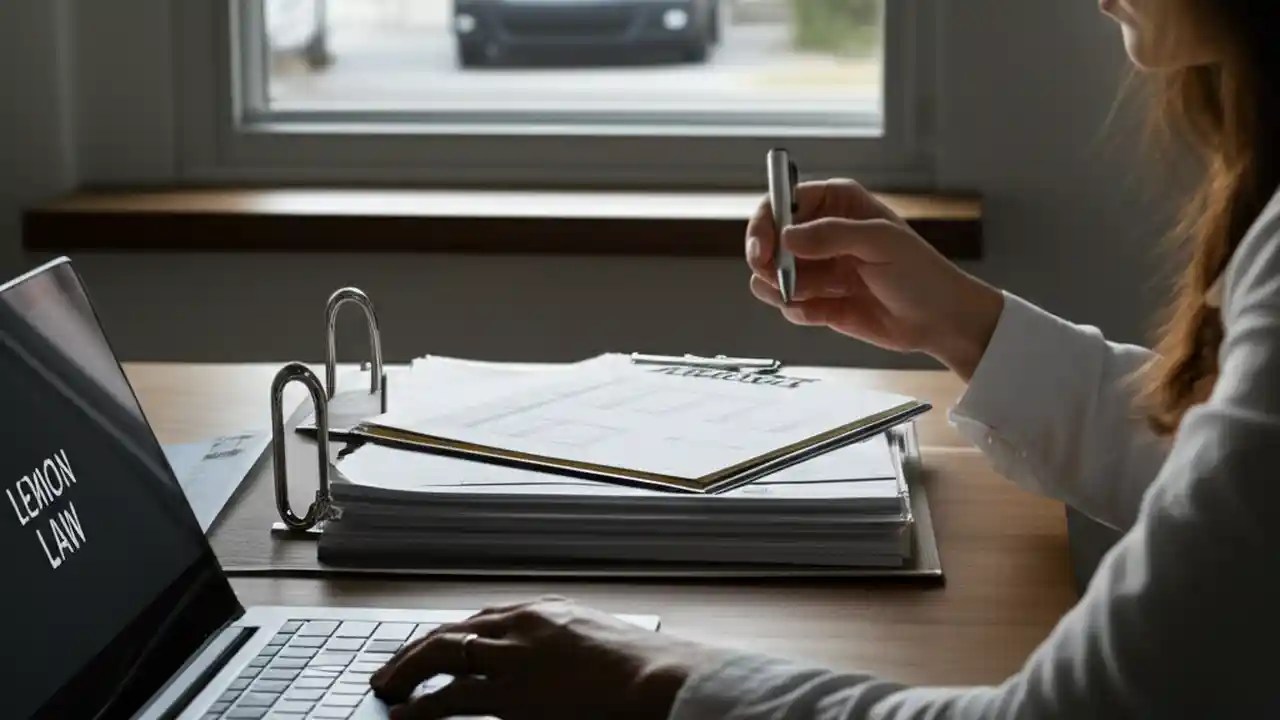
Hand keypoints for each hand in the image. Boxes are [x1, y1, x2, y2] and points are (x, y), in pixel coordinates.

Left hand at [370, 597, 726, 719]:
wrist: (659, 680)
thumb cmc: (646, 670)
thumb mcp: (599, 647)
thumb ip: (568, 651)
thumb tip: (556, 672)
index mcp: (547, 611)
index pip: (484, 618)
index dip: (452, 635)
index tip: (434, 647)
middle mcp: (523, 624)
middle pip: (453, 630)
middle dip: (418, 649)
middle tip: (392, 668)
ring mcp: (514, 656)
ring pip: (442, 654)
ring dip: (407, 671)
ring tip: (387, 688)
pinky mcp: (511, 693)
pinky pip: (450, 697)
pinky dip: (421, 705)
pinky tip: (405, 714)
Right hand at [746, 179, 1003, 379]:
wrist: (939, 321)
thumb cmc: (921, 273)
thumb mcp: (881, 243)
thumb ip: (832, 235)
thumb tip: (786, 238)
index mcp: (837, 204)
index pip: (783, 202)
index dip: (766, 223)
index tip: (763, 248)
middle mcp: (822, 233)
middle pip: (770, 240)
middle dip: (767, 261)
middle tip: (774, 278)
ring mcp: (819, 268)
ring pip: (772, 275)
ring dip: (779, 288)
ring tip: (804, 297)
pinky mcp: (819, 302)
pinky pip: (789, 305)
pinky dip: (797, 311)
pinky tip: (821, 313)